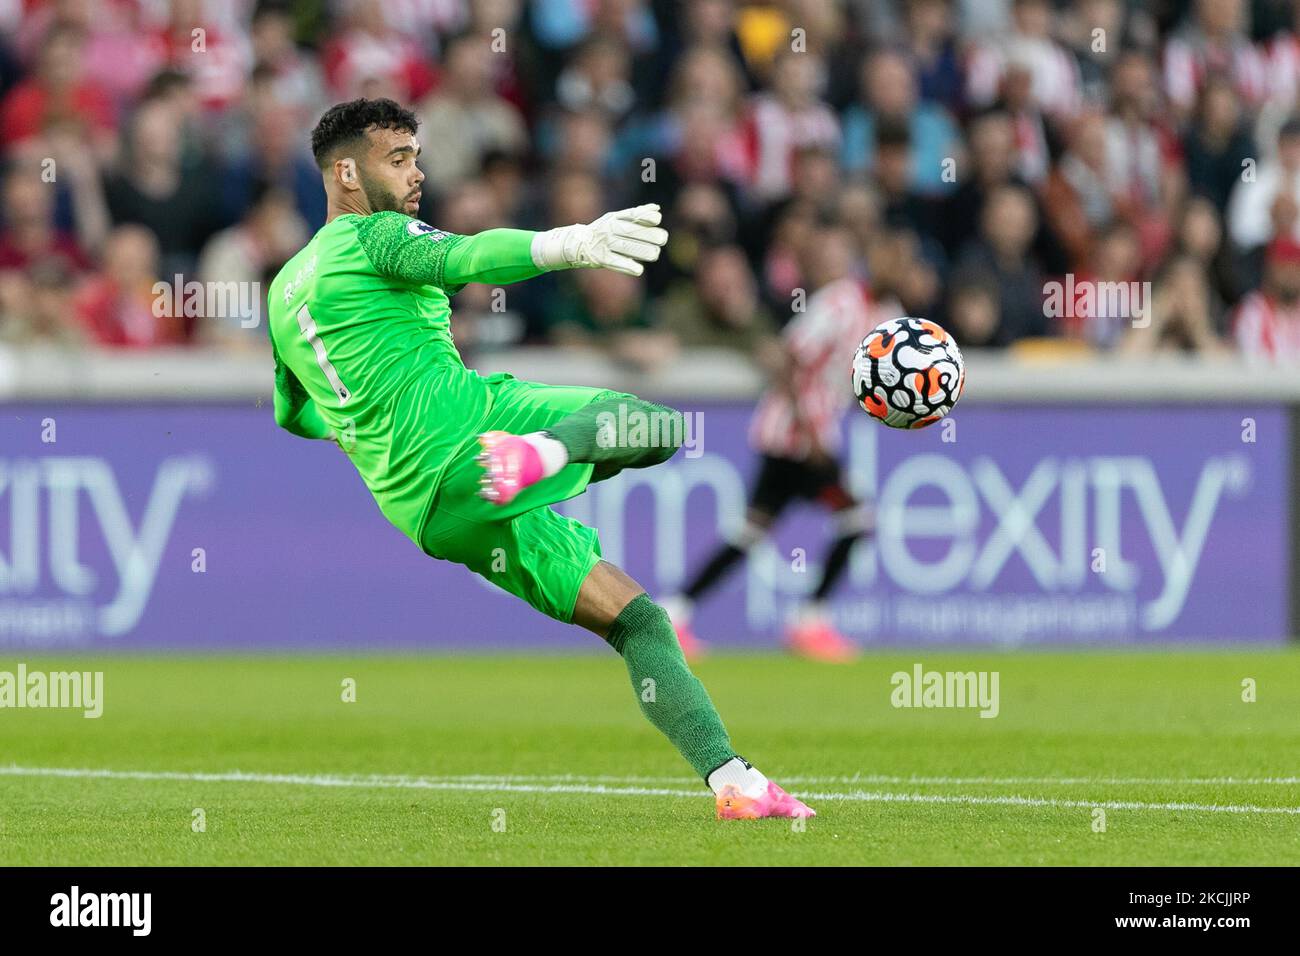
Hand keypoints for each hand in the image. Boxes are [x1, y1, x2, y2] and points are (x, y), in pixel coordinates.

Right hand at [531, 204, 667, 276]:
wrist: (576, 244)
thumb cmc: (602, 231)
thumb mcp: (616, 218)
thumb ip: (636, 214)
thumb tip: (657, 209)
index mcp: (614, 218)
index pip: (631, 215)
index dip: (645, 217)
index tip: (657, 220)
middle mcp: (609, 229)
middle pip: (631, 232)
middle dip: (649, 236)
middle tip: (662, 240)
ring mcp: (604, 244)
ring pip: (626, 247)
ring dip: (643, 251)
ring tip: (655, 254)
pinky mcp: (600, 259)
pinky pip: (616, 263)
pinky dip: (628, 266)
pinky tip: (639, 270)